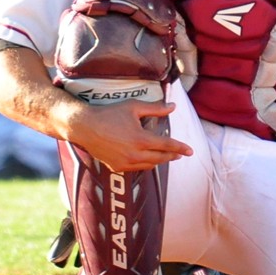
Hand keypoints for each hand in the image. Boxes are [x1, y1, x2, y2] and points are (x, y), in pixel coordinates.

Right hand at [64, 98, 192, 172]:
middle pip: (160, 158)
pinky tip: (147, 159)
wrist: (85, 127)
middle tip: (180, 153)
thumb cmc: (109, 113)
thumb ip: (155, 108)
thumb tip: (173, 107)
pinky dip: (145, 164)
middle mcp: (135, 154)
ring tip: (165, 156)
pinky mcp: (116, 167)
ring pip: (149, 165)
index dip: (180, 147)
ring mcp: (125, 163)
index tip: (190, 151)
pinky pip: (136, 168)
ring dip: (159, 160)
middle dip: (172, 156)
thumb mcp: (134, 107)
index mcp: (141, 139)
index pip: (167, 146)